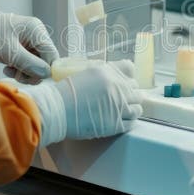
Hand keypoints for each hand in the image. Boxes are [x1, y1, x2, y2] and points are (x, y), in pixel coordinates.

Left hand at [0, 0, 58, 82]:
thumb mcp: (9, 52)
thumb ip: (29, 64)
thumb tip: (47, 75)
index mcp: (36, 31)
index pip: (53, 55)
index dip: (47, 70)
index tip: (34, 79)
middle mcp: (37, 35)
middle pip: (46, 62)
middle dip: (32, 72)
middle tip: (17, 75)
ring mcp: (31, 41)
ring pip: (37, 65)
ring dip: (25, 72)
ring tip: (9, 70)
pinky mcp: (25, 47)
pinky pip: (29, 63)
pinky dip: (20, 69)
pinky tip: (8, 67)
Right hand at [21, 60, 143, 146]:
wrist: (56, 110)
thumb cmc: (63, 92)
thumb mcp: (82, 72)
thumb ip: (99, 72)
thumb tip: (108, 76)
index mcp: (107, 71)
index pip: (129, 70)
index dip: (126, 78)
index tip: (124, 83)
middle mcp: (116, 87)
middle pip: (135, 90)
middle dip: (130, 94)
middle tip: (123, 99)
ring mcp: (118, 106)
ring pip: (137, 107)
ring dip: (132, 108)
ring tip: (125, 111)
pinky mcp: (116, 124)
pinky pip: (132, 122)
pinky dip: (128, 121)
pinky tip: (122, 120)